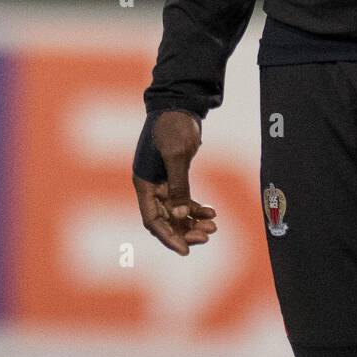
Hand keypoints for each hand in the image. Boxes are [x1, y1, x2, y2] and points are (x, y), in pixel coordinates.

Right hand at [133, 110, 216, 255]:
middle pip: (165, 219)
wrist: (180, 106)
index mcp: (144, 182)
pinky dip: (196, 208)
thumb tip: (179, 215)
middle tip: (207, 236)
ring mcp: (163, 182)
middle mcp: (151, 186)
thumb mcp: (176, 155)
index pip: (152, 219)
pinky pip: (183, 200)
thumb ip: (178, 185)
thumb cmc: (173, 127)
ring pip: (176, 213)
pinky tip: (212, 212)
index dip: (167, 236)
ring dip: (192, 222)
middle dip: (184, 231)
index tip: (185, 250)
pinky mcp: (175, 177)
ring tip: (213, 228)